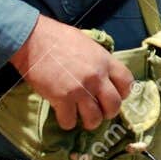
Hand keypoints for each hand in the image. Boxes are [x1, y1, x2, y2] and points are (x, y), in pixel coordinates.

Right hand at [9, 15, 133, 130]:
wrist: (33, 39)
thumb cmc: (58, 37)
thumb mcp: (87, 44)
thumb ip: (98, 60)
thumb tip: (103, 73)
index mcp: (105, 61)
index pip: (127, 82)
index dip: (123, 93)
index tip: (116, 95)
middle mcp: (97, 77)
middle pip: (115, 105)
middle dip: (109, 112)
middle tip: (101, 113)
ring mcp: (80, 89)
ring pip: (95, 118)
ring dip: (91, 122)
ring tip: (84, 119)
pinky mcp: (61, 98)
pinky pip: (70, 120)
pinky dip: (68, 122)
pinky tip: (65, 117)